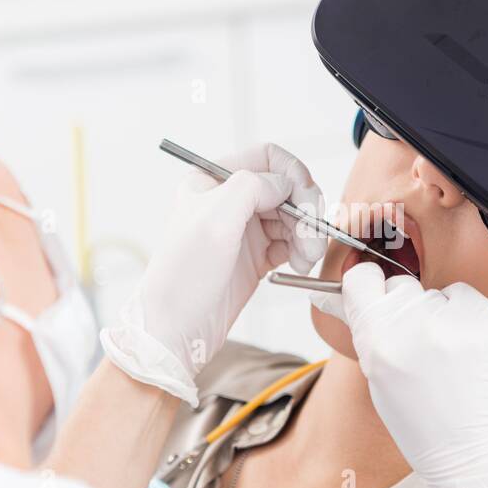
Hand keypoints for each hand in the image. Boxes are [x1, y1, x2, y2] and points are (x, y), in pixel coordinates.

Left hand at [103, 143, 324, 405]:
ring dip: (307, 234)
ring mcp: (244, 229)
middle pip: (286, 187)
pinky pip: (291, 242)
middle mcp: (229, 200)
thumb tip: (285, 183)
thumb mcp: (214, 219)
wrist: (175, 330)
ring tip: (306, 258)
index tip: (305, 200)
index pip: (267, 157)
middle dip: (305, 210)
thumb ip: (252, 186)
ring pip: (293, 216)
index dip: (292, 174)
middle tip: (312, 237)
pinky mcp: (256, 256)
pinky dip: (301, 250)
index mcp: (212, 180)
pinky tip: (298, 264)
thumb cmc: (183, 275)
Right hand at [315, 262, 487, 487]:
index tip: (374, 296)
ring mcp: (456, 322)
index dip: (367, 288)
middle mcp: (416, 326)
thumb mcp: (380, 381)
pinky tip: (468, 348)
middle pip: (399, 285)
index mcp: (380, 343)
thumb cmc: (427, 426)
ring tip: (448, 354)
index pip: (362, 279)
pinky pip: (466, 298)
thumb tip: (360, 296)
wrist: (478, 454)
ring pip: (435, 292)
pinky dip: (465, 315)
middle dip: (403, 307)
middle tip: (416, 341)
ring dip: (438, 312)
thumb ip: (369, 335)